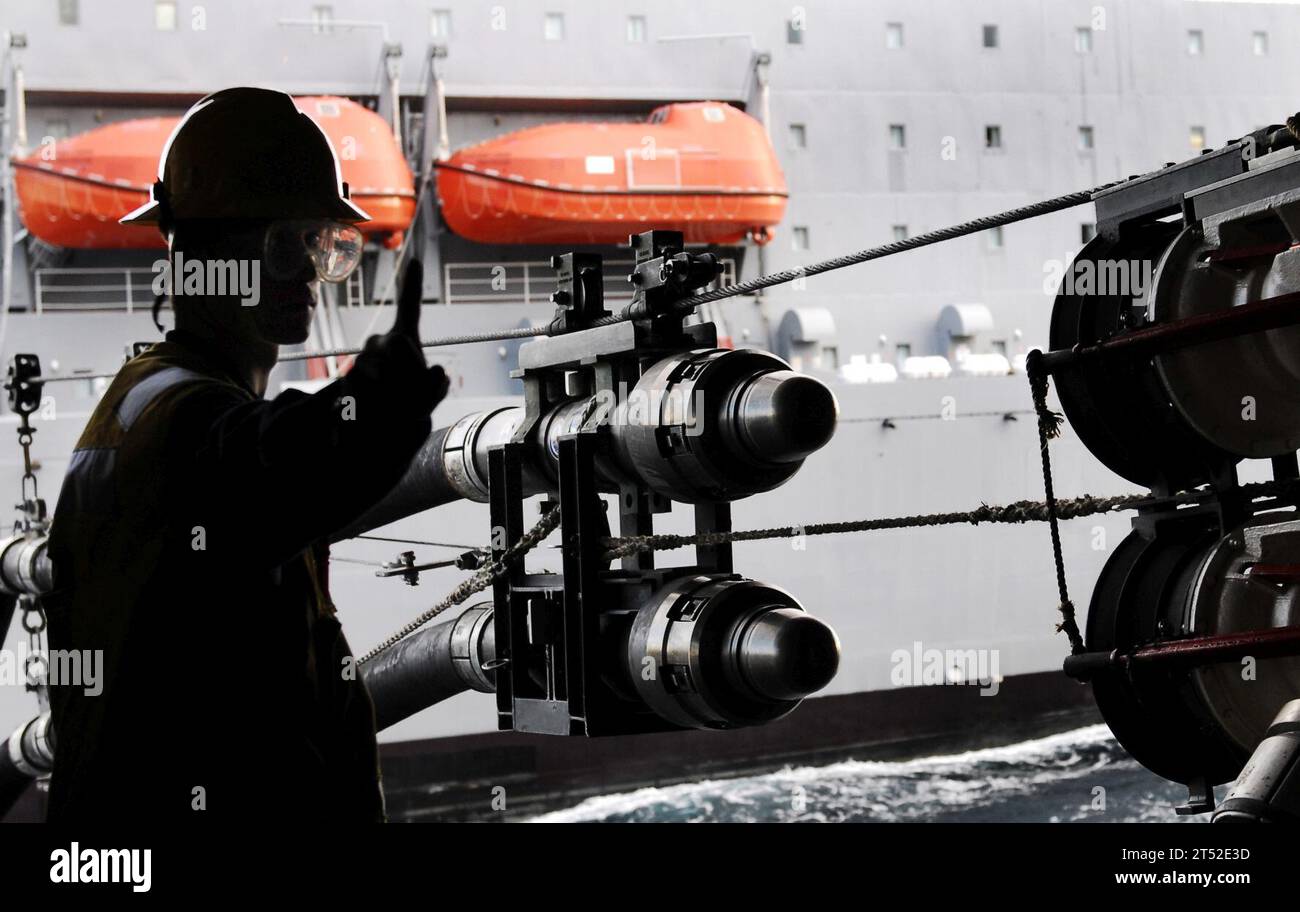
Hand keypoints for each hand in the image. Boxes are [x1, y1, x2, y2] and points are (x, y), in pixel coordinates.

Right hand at [357, 258, 448, 412]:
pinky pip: (366, 393)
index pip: (409, 307)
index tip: (416, 259)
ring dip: (397, 395)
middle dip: (412, 370)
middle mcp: (379, 343)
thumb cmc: (412, 402)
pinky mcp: (347, 381)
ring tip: (396, 406)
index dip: (412, 284)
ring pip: (383, 372)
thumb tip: (438, 371)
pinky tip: (377, 412)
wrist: (386, 426)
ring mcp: (361, 360)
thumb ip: (439, 383)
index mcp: (402, 338)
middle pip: (399, 344)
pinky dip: (377, 408)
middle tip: (413, 392)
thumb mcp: (433, 393)